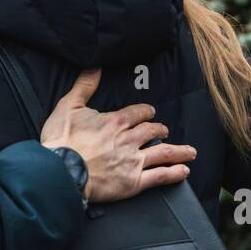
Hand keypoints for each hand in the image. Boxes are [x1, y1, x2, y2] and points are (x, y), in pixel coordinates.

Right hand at [40, 69, 195, 203]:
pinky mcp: (133, 182)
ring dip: (179, 151)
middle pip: (152, 131)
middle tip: (165, 130)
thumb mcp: (68, 106)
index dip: (145, 112)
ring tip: (190, 152)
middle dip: (160, 130)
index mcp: (115, 121)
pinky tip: (183, 171)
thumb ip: (84, 86)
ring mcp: (133, 161)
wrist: (60, 171)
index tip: (150, 112)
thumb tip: (94, 67)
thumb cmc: (61, 141)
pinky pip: (160, 176)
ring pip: (163, 153)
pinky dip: (174, 173)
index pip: (138, 113)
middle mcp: (129, 139)